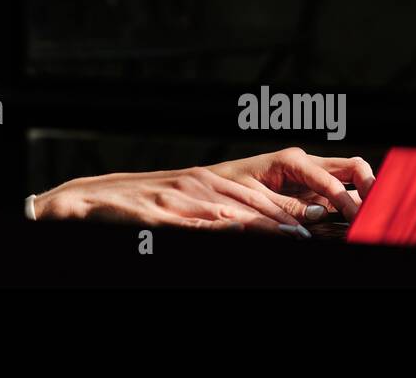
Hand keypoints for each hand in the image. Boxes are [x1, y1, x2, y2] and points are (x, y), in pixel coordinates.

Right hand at [33, 147, 374, 236]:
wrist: (90, 201)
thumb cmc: (142, 206)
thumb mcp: (185, 205)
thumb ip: (220, 214)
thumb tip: (260, 224)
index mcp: (209, 181)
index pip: (259, 193)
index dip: (292, 204)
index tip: (325, 218)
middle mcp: (199, 184)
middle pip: (251, 200)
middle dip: (287, 214)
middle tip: (317, 229)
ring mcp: (179, 199)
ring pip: (228, 210)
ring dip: (262, 223)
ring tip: (291, 235)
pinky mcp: (158, 213)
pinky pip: (189, 222)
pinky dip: (214, 227)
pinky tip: (233, 231)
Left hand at [206, 147, 375, 222]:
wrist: (215, 184)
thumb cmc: (229, 185)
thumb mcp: (254, 196)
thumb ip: (286, 206)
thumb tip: (320, 214)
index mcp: (292, 160)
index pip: (329, 178)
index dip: (345, 198)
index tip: (356, 217)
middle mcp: (306, 164)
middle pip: (351, 166)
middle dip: (370, 184)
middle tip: (378, 208)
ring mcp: (312, 177)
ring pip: (350, 177)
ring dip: (365, 193)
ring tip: (376, 213)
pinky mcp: (312, 191)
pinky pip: (339, 193)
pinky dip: (353, 203)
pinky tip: (360, 216)